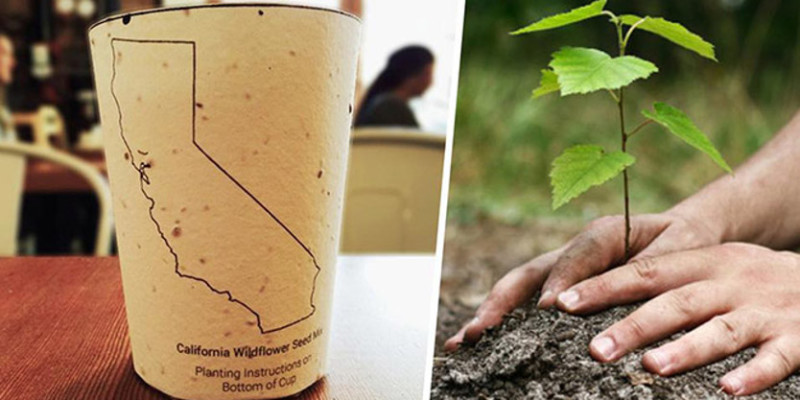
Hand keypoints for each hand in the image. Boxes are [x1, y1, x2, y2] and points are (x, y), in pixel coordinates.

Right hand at [444, 211, 719, 350]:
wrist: (688, 233)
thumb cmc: (686, 241)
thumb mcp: (681, 248)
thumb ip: (648, 266)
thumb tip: (611, 294)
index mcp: (603, 233)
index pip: (575, 257)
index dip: (560, 282)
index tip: (547, 311)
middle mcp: (574, 250)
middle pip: (528, 274)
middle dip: (500, 303)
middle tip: (478, 332)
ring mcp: (563, 269)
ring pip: (519, 290)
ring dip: (490, 315)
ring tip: (462, 343)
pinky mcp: (563, 286)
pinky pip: (529, 302)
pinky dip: (504, 322)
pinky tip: (482, 344)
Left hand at [558, 243, 799, 395]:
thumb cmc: (752, 281)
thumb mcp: (713, 268)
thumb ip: (666, 283)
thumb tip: (595, 302)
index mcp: (704, 262)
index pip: (645, 272)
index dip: (603, 287)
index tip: (563, 303)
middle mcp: (730, 282)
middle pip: (676, 303)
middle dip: (634, 326)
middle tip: (595, 350)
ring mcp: (764, 310)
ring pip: (721, 331)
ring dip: (686, 349)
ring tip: (653, 366)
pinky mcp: (798, 338)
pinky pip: (776, 359)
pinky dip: (754, 375)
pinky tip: (728, 391)